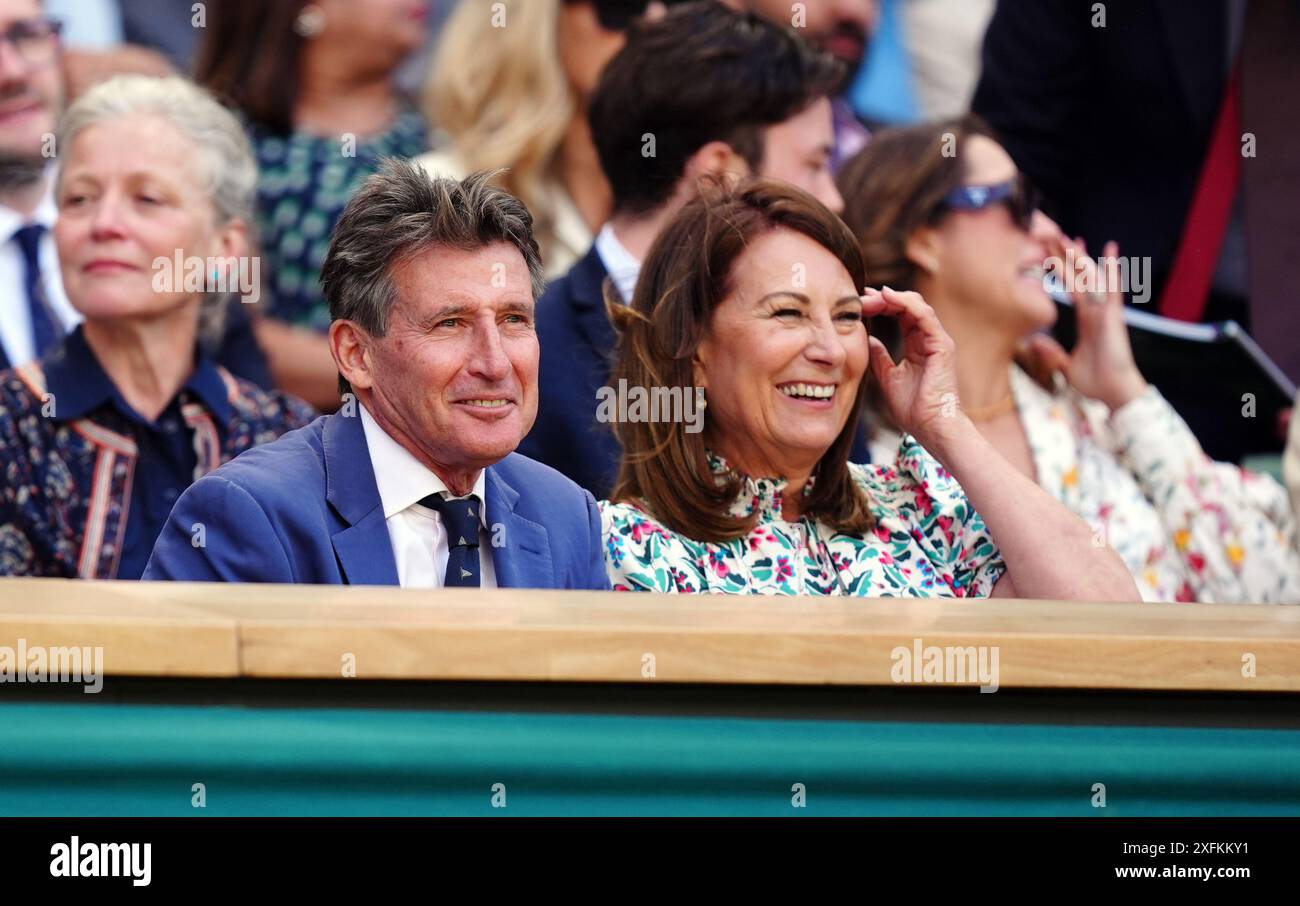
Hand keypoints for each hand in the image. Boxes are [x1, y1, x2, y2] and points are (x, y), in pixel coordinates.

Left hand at [862, 286, 968, 453]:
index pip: (901, 315)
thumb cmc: (913, 409)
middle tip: (861, 297)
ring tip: (870, 296)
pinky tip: (888, 298)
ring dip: (892, 298)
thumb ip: (879, 358)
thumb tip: (869, 340)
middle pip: (908, 305)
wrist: (931, 427)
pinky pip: (924, 316)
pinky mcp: (942, 346)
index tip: (860, 304)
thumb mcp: (887, 379)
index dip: (881, 306)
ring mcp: (938, 341)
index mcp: (918, 346)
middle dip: (883, 298)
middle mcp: (930, 339)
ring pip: (917, 305)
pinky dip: (906, 303)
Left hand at [1030, 236, 1147, 410]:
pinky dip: (1112, 271)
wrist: (1113, 393)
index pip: (1073, 288)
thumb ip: (1052, 353)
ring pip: (1091, 279)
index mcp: (1086, 320)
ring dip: (1082, 259)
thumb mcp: (1065, 366)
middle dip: (1068, 258)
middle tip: (1055, 235)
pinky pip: (1112, 290)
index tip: (1054, 253)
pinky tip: (1111, 252)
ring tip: (1071, 238)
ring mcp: (1105, 312)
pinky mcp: (1113, 317)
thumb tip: (1034, 343)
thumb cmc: (1095, 382)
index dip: (1063, 271)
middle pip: (1079, 278)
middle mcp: (1096, 311)